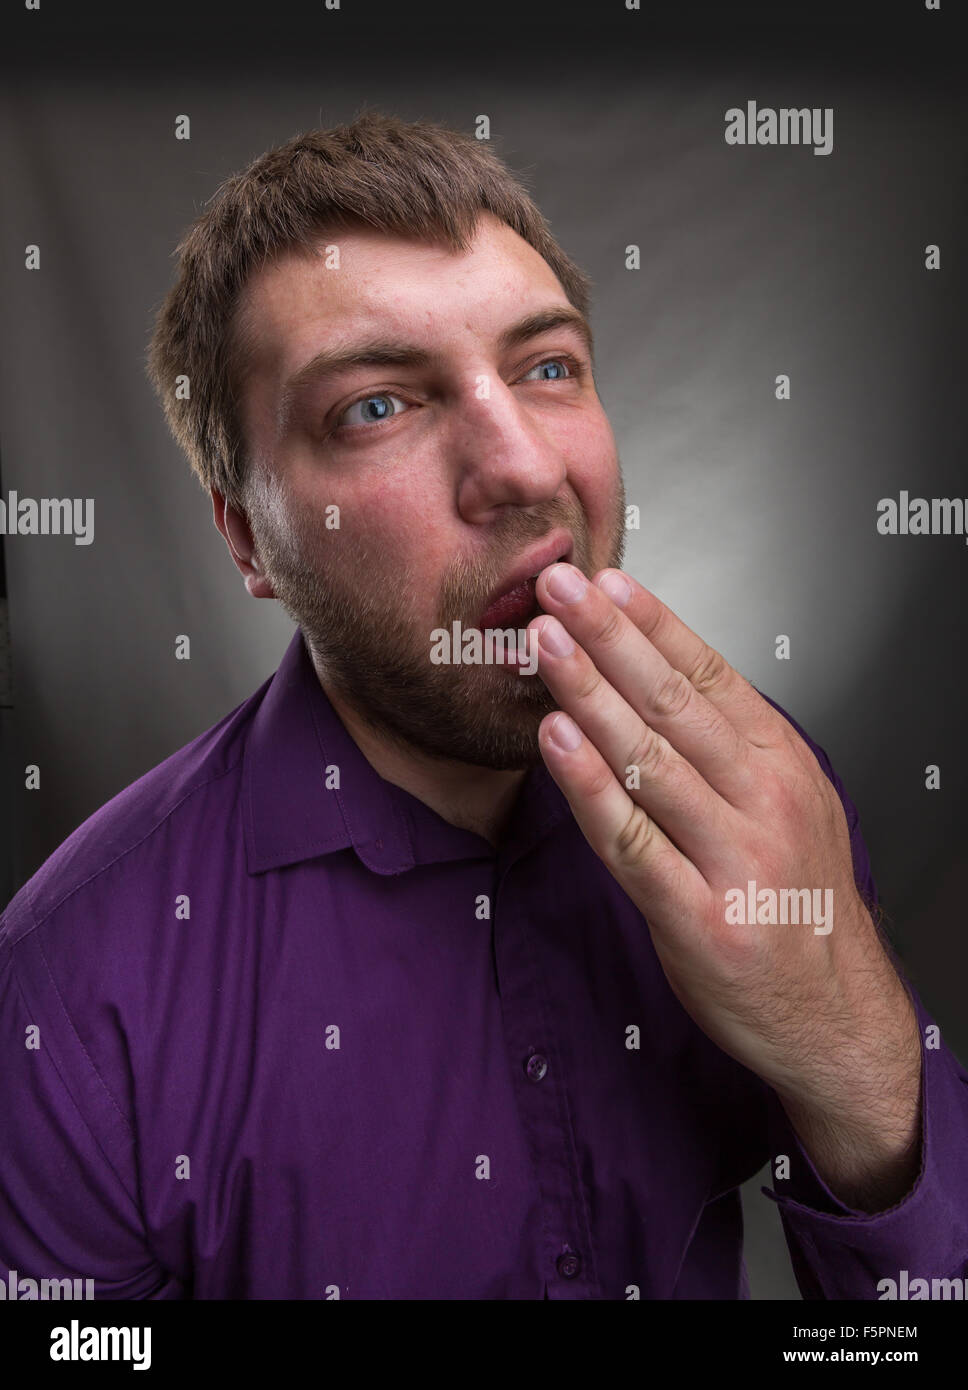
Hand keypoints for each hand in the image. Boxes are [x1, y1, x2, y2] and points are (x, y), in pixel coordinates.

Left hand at [529, 563, 921, 1209]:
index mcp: (783, 765)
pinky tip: (556, 740)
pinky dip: (589, 785)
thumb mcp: (788, 808)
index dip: (652, 623)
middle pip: (675, 703)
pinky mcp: (698, 916)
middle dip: (609, 637)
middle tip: (557, 586)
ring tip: (544, 644)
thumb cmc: (796, 905)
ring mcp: (733, 859)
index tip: (604, 580)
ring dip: (590, 692)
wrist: (835, 1015)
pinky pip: (631, 841)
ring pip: (650, 760)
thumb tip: (653, 683)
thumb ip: (727, 751)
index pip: (710, 675)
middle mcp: (765, 801)